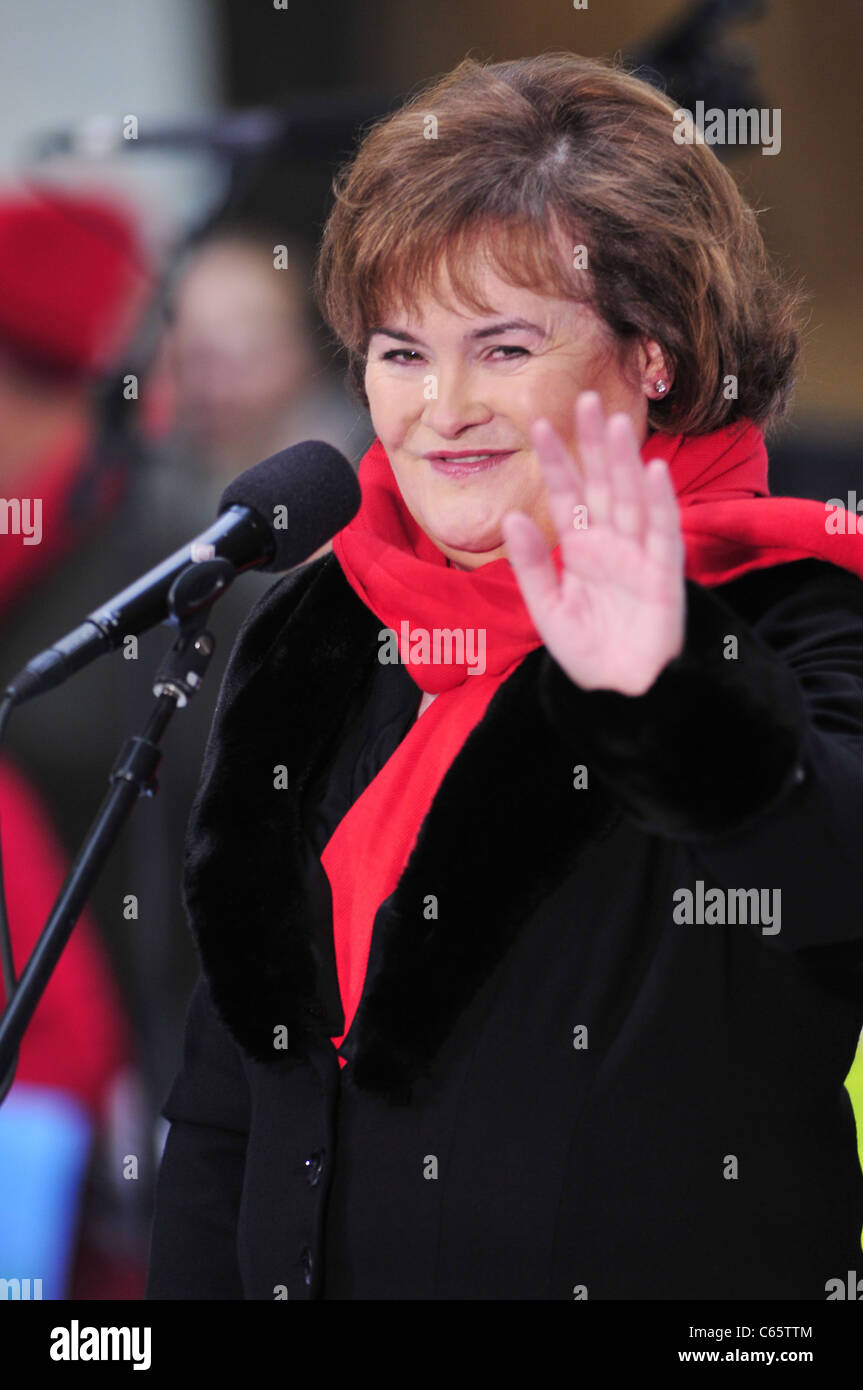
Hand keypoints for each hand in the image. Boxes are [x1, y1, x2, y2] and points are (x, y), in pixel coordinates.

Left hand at [501, 392, 685, 696]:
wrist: (619, 694)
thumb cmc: (586, 652)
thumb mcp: (546, 607)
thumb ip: (530, 564)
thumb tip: (511, 517)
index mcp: (579, 549)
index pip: (565, 495)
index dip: (556, 460)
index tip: (539, 423)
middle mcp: (610, 544)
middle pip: (602, 484)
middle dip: (594, 444)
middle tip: (587, 400)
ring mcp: (638, 556)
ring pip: (631, 499)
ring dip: (625, 462)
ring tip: (618, 423)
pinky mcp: (663, 576)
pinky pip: (661, 534)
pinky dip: (658, 504)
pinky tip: (652, 472)